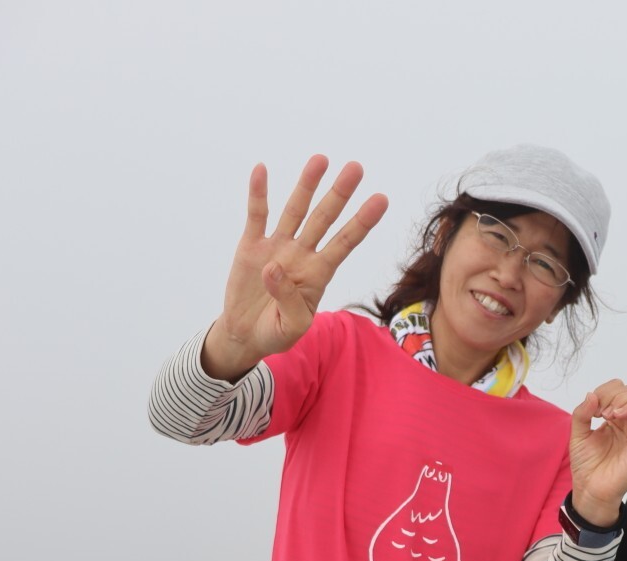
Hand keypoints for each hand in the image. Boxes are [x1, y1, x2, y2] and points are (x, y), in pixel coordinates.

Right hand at [205, 156, 388, 379]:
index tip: (381, 199)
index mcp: (319, 273)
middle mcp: (302, 254)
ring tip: (321, 159)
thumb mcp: (291, 327)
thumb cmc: (276, 332)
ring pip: (295, 211)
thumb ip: (289, 301)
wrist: (245, 335)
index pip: (345, 242)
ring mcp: (277, 247)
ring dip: (307, 185)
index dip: (363, 222)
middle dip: (339, 193)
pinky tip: (262, 170)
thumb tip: (273, 268)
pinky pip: (257, 215)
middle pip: (324, 218)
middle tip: (356, 168)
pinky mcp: (251, 246)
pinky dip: (258, 193)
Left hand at [569, 379, 626, 526]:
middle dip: (611, 394)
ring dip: (622, 400)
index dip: (604, 391)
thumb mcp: (578, 433)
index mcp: (615, 418)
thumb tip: (591, 394)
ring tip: (607, 416)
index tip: (592, 410)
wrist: (591, 489)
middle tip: (600, 414)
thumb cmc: (586, 465)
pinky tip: (616, 417)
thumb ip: (582, 412)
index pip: (618, 388)